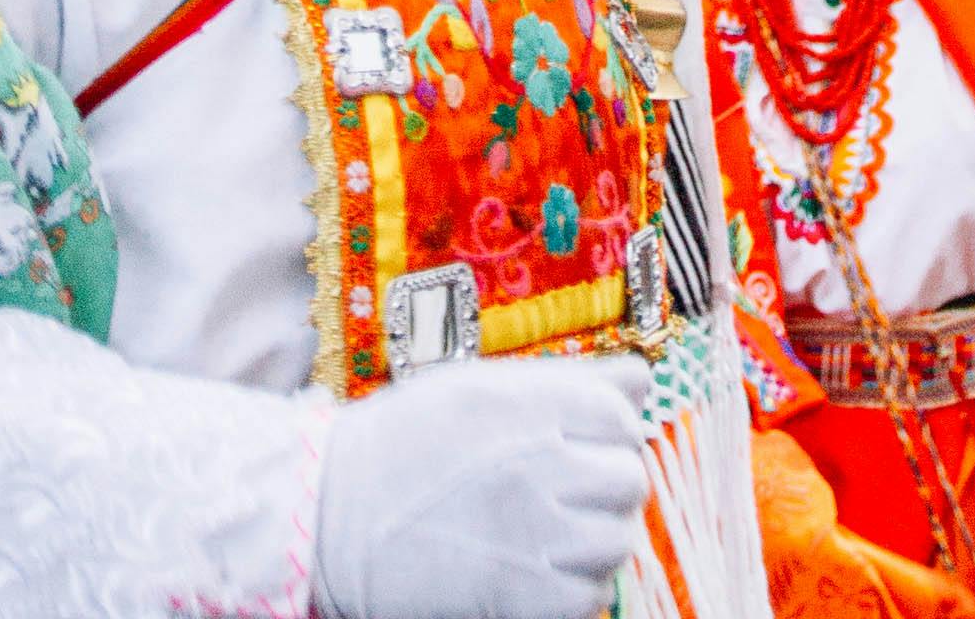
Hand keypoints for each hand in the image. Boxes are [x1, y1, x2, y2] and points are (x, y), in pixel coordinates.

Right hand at [313, 355, 653, 618]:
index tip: (588, 441)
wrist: (334, 515)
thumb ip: (564, 381)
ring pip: (617, 541)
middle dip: (610, 484)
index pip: (622, 413)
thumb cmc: (402, 441)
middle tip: (574, 491)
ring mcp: (536, 535)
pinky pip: (591, 597)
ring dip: (598, 539)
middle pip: (629, 478)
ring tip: (560, 534)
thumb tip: (640, 377)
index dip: (611, 429)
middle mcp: (541, 464)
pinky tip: (543, 572)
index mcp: (528, 404)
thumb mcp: (477, 386)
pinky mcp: (523, 599)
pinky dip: (577, 590)